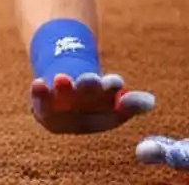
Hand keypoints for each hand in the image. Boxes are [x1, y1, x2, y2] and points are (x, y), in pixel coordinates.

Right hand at [30, 72, 155, 133]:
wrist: (69, 104)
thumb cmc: (99, 109)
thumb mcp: (118, 110)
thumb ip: (135, 105)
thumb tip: (151, 103)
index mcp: (105, 89)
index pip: (111, 84)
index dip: (113, 84)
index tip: (116, 84)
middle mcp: (85, 87)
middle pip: (88, 83)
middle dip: (90, 82)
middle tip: (90, 79)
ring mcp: (65, 92)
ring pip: (66, 86)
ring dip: (65, 84)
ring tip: (61, 78)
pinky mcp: (45, 100)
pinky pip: (41, 95)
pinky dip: (40, 90)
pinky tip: (38, 83)